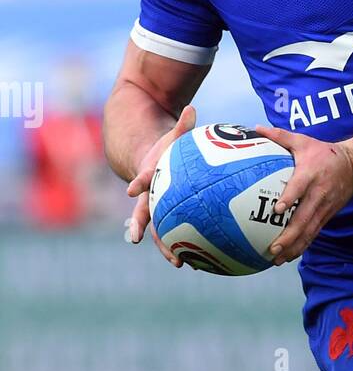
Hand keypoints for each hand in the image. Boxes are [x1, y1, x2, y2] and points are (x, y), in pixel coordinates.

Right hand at [127, 104, 196, 265]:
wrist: (155, 163)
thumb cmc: (167, 149)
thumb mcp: (174, 136)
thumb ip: (183, 125)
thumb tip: (192, 107)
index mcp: (148, 177)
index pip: (140, 180)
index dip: (137, 184)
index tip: (133, 190)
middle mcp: (149, 197)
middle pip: (143, 214)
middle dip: (141, 227)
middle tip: (138, 240)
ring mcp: (158, 210)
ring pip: (159, 231)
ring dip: (166, 247)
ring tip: (179, 263)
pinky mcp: (169, 218)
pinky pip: (177, 234)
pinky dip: (186, 247)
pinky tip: (202, 262)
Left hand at [254, 126, 352, 263]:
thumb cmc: (324, 153)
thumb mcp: (304, 141)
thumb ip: (280, 136)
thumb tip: (256, 128)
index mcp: (311, 174)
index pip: (300, 188)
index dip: (290, 198)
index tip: (278, 209)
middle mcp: (318, 194)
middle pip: (304, 218)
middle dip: (289, 235)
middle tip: (273, 247)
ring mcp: (324, 208)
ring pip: (309, 231)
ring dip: (294, 246)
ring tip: (277, 259)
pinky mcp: (326, 216)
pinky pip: (313, 233)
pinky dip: (302, 246)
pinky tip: (288, 257)